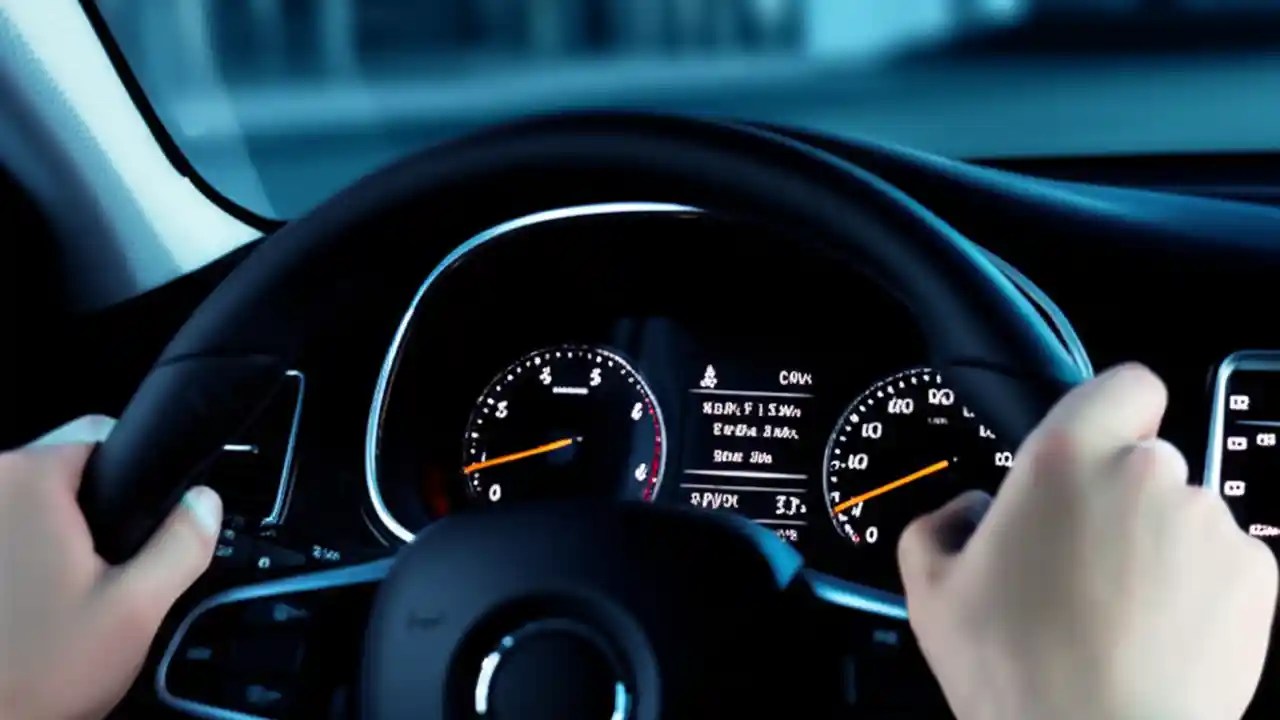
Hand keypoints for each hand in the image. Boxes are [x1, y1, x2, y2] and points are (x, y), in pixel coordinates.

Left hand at [0, 417, 221, 719]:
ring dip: (50, 541)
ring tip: (61, 601)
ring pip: (28, 508)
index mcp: (25, 482)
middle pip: (62, 472)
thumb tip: (203, 505)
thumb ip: (183, 544)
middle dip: (91, 516)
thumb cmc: (33, 674)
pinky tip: (25, 609)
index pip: (99, 433)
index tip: (140, 520)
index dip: (137, 473)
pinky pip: (6, 536)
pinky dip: (19, 562)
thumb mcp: (136, 610)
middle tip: (102, 578)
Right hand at [900, 364, 1277, 719]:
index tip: (1092, 452)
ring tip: (1119, 610)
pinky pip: (1222, 559)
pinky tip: (1157, 631)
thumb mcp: (930, 591)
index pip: (1123, 383)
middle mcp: (1145, 474)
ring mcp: (1208, 523)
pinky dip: (1198, 585)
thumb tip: (967, 514)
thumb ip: (937, 525)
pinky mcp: (1253, 573)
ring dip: (1158, 544)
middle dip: (1118, 498)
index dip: (1110, 411)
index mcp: (1064, 460)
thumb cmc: (1017, 674)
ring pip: (1182, 512)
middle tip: (1081, 561)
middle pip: (1145, 459)